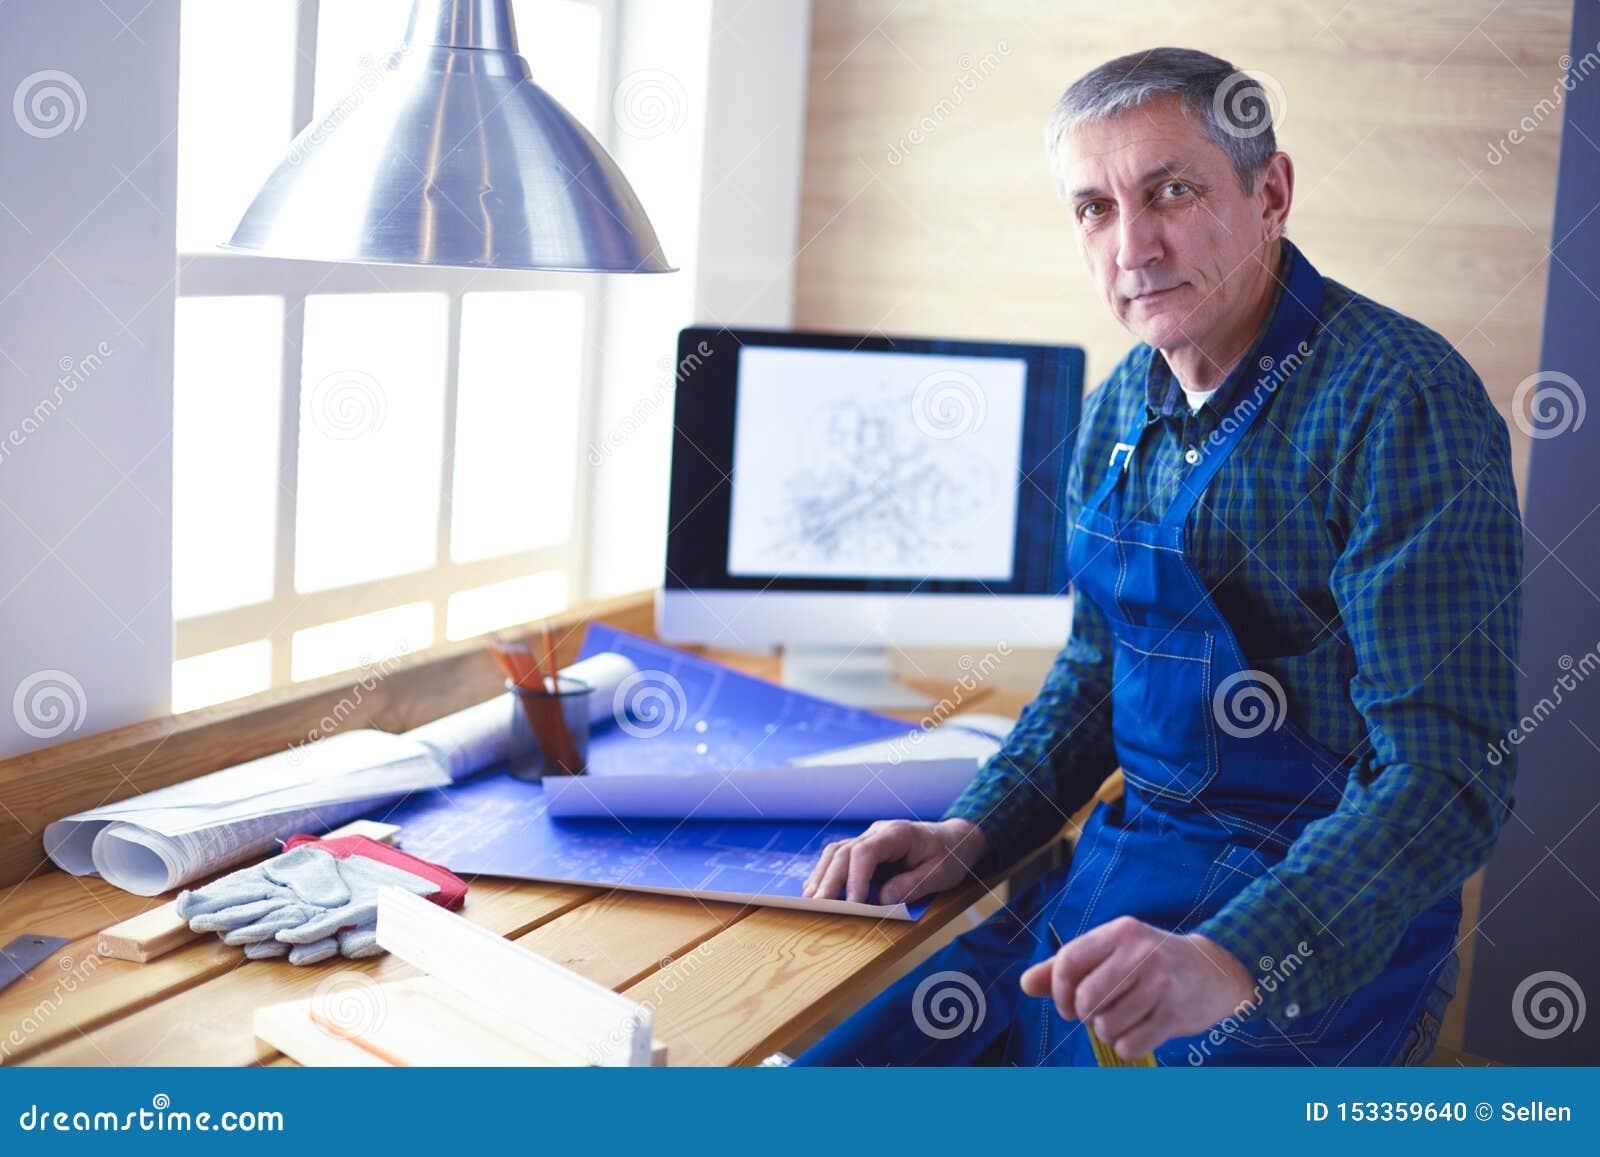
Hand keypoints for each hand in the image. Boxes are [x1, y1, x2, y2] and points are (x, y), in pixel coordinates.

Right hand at [801, 818, 989, 904]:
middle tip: (817, 905)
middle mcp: (878, 832)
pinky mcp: (866, 849)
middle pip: (844, 851)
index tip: (851, 904)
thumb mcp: (941, 873)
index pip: (866, 851)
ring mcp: (870, 838)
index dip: (855, 878)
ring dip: (822, 876)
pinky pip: (839, 858)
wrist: (955, 839)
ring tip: (810, 900)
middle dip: (829, 879)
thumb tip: (883, 900)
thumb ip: (913, 885)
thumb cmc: (950, 855)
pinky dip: (827, 874)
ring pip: (836, 852)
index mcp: (898, 833)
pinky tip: (818, 890)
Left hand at [1019, 916, 1252, 1058]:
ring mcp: (1161, 983)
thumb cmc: (1151, 961)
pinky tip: (1138, 1032)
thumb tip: (1025, 983)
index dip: (1057, 991)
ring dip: (1107, 1032)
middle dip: (1084, 1016)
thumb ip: (1068, 966)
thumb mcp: (1112, 951)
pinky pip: (1132, 1045)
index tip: (1066, 1006)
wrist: (1215, 970)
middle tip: (1097, 1014)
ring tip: (1121, 1020)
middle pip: (1085, 999)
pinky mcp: (1176, 1013)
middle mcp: (1140, 953)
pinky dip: (1127, 1046)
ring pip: (1107, 1025)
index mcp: (1119, 932)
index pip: (1068, 962)